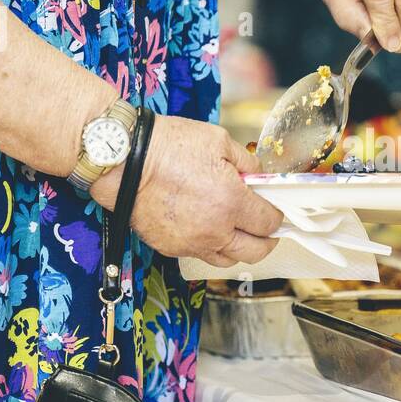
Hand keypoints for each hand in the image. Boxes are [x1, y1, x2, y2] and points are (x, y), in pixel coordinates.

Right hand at [94, 116, 281, 265]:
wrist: (124, 160)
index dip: (276, 215)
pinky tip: (207, 229)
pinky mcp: (171, 248)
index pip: (269, 223)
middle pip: (255, 251)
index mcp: (231, 202)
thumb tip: (257, 179)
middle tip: (265, 228)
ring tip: (237, 231)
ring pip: (228, 260)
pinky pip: (199, 255)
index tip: (274, 209)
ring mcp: (191, 243)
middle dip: (266, 240)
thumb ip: (246, 164)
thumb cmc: (167, 146)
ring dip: (238, 248)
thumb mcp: (218, 141)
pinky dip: (209, 246)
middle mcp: (214, 230)